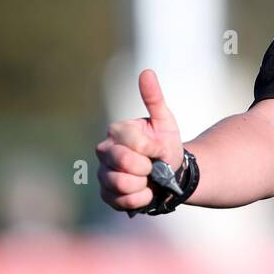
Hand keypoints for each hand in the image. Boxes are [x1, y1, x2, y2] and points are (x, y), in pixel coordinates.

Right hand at [95, 68, 183, 212]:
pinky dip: (141, 199)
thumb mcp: (165, 121)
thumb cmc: (166, 144)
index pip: (135, 143)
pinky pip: (123, 201)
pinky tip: (145, 191)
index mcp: (116, 131)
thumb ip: (154, 98)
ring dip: (144, 184)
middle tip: (152, 165)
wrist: (170, 173)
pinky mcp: (106, 195)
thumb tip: (146, 72)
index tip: (159, 149)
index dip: (154, 149)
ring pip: (123, 184)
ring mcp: (102, 174)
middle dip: (148, 167)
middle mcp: (103, 151)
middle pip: (125, 163)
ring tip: (148, 178)